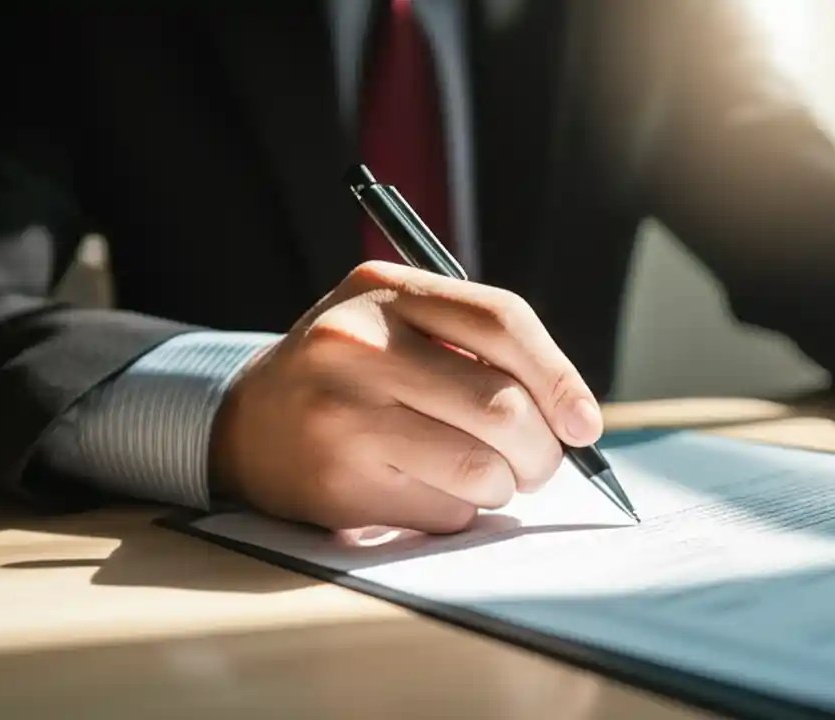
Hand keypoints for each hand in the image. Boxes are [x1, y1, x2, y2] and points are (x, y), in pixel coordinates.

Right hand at [209, 261, 602, 532]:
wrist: (249, 422)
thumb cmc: (351, 374)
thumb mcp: (398, 324)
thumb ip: (475, 349)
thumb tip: (575, 419)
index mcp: (385, 290)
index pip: (502, 321)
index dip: (560, 377)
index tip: (584, 423)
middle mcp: (358, 345)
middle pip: (501, 406)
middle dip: (542, 450)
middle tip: (538, 464)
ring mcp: (343, 416)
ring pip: (480, 468)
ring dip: (503, 485)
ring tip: (485, 476)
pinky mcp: (337, 484)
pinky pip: (444, 512)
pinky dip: (458, 512)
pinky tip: (426, 490)